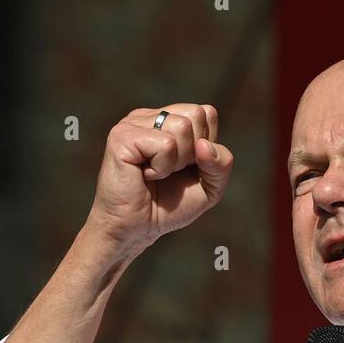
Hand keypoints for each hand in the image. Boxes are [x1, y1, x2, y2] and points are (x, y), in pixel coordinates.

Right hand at [86, 103, 233, 253]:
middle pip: (197, 114)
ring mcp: (134, 122)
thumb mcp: (209, 186)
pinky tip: (143, 175)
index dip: (207, 146)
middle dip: (192, 153)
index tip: (186, 167)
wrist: (136, 229)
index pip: (207, 113)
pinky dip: (161, 168)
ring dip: (175, 162)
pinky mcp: (122, 135)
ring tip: (155, 174)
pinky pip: (165, 145)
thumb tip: (203, 145)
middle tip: (169, 171)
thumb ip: (221, 163)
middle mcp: (151, 116)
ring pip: (182, 127)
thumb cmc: (168, 207)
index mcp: (169, 120)